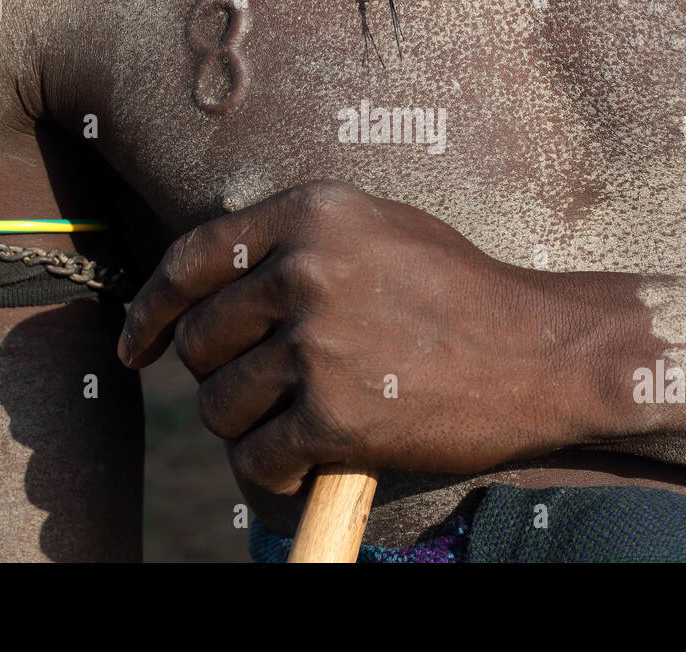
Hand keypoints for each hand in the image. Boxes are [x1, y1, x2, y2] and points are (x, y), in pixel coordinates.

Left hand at [118, 180, 636, 494]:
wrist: (547, 352)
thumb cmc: (466, 292)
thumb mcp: (382, 230)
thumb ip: (301, 242)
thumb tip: (215, 287)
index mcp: (311, 214)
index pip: (192, 259)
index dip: (152, 310)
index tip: (139, 346)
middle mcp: (305, 269)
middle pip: (204, 341)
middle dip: (218, 376)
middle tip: (259, 394)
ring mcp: (319, 342)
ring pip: (223, 404)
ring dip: (247, 428)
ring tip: (294, 428)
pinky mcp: (335, 416)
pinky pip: (259, 456)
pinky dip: (273, 472)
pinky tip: (305, 465)